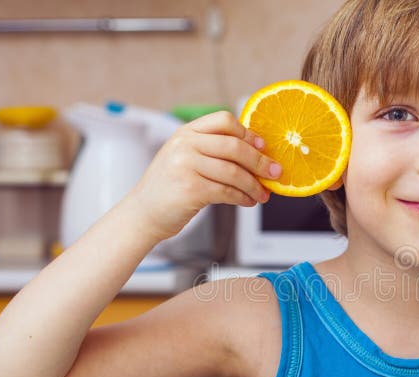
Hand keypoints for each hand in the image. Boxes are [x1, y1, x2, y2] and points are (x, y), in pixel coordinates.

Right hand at [128, 110, 280, 240]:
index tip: (263, 146)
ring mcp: (185, 165)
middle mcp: (184, 144)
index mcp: (185, 133)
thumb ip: (212, 151)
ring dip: (254, 185)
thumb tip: (258, 154)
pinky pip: (227, 191)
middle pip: (234, 146)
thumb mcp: (185, 159)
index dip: (248, 133)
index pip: (223, 120)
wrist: (143, 214)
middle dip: (260, 161)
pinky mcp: (190, 189)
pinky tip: (248, 202)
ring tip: (263, 195)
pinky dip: (243, 197)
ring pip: (234, 172)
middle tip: (276, 173)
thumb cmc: (171, 188)